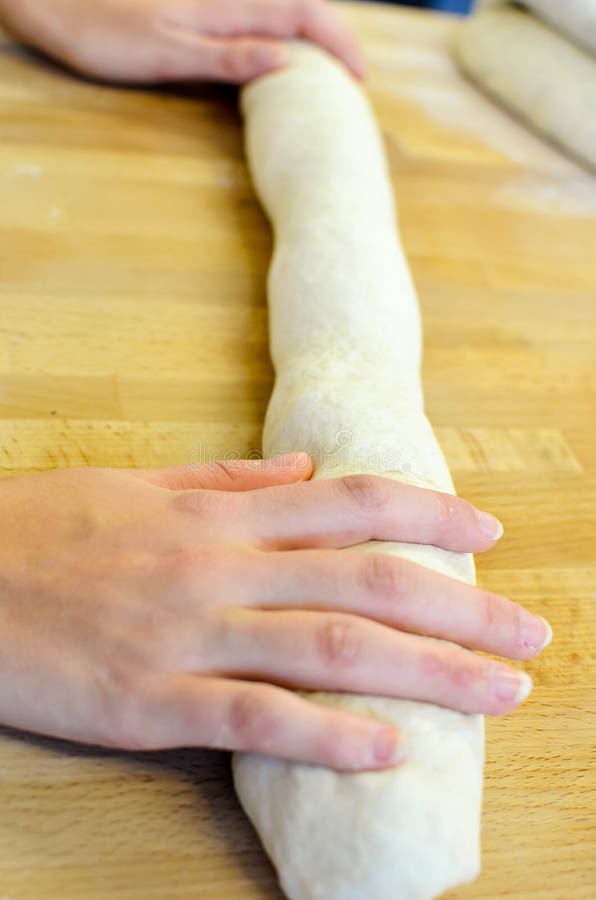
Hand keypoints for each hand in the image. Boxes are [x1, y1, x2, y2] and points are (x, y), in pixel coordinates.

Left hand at [0, 0, 363, 83]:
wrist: (56, 1)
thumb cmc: (104, 32)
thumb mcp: (167, 52)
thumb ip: (226, 55)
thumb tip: (286, 61)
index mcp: (227, 5)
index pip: (303, 16)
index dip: (338, 42)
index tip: (360, 77)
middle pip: (299, 4)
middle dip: (335, 32)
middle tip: (354, 72)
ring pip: (280, 4)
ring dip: (312, 27)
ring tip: (329, 61)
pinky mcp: (197, 4)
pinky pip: (256, 10)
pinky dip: (283, 26)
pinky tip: (281, 47)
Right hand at [0, 455, 550, 769]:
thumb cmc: (44, 529)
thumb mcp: (136, 484)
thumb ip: (224, 478)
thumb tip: (301, 467)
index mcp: (218, 515)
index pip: (350, 503)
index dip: (428, 514)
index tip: (487, 531)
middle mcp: (220, 567)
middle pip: (367, 579)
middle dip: (462, 606)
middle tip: (531, 634)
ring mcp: (189, 635)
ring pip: (331, 647)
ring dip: (427, 671)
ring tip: (500, 692)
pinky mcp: (151, 702)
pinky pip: (254, 718)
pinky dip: (326, 734)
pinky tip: (387, 749)